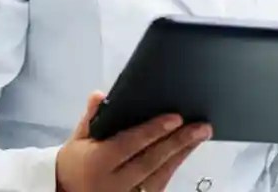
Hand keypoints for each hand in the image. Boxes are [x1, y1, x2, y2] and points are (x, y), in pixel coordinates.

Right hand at [55, 91, 211, 191]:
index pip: (128, 144)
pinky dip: (174, 167)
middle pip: (150, 162)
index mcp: (96, 163)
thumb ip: (91, 118)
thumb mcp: (78, 140)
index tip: (175, 118)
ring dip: (181, 154)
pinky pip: (159, 185)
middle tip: (201, 126)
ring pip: (159, 175)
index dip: (152, 131)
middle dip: (177, 143)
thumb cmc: (76, 164)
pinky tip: (186, 151)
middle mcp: (112, 183)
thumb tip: (98, 94)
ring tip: (200, 135)